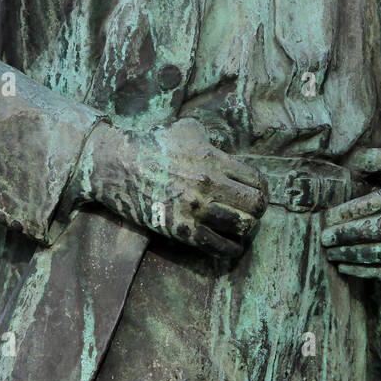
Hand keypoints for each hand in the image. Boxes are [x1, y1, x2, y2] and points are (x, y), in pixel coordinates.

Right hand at [65, 117, 267, 258]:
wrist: (118, 164)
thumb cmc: (152, 144)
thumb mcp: (186, 130)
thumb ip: (211, 138)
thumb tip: (224, 145)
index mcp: (214, 160)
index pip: (257, 181)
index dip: (262, 191)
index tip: (257, 195)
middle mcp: (209, 184)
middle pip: (256, 205)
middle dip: (257, 211)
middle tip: (251, 213)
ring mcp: (196, 208)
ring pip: (243, 227)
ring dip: (245, 230)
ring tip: (241, 230)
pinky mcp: (181, 229)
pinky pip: (219, 247)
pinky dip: (231, 249)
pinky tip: (231, 246)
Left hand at [320, 146, 380, 278]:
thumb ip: (368, 158)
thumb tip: (344, 167)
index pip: (380, 201)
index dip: (352, 210)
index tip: (327, 217)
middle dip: (349, 235)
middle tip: (324, 238)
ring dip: (356, 256)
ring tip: (331, 253)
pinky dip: (368, 272)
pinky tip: (344, 267)